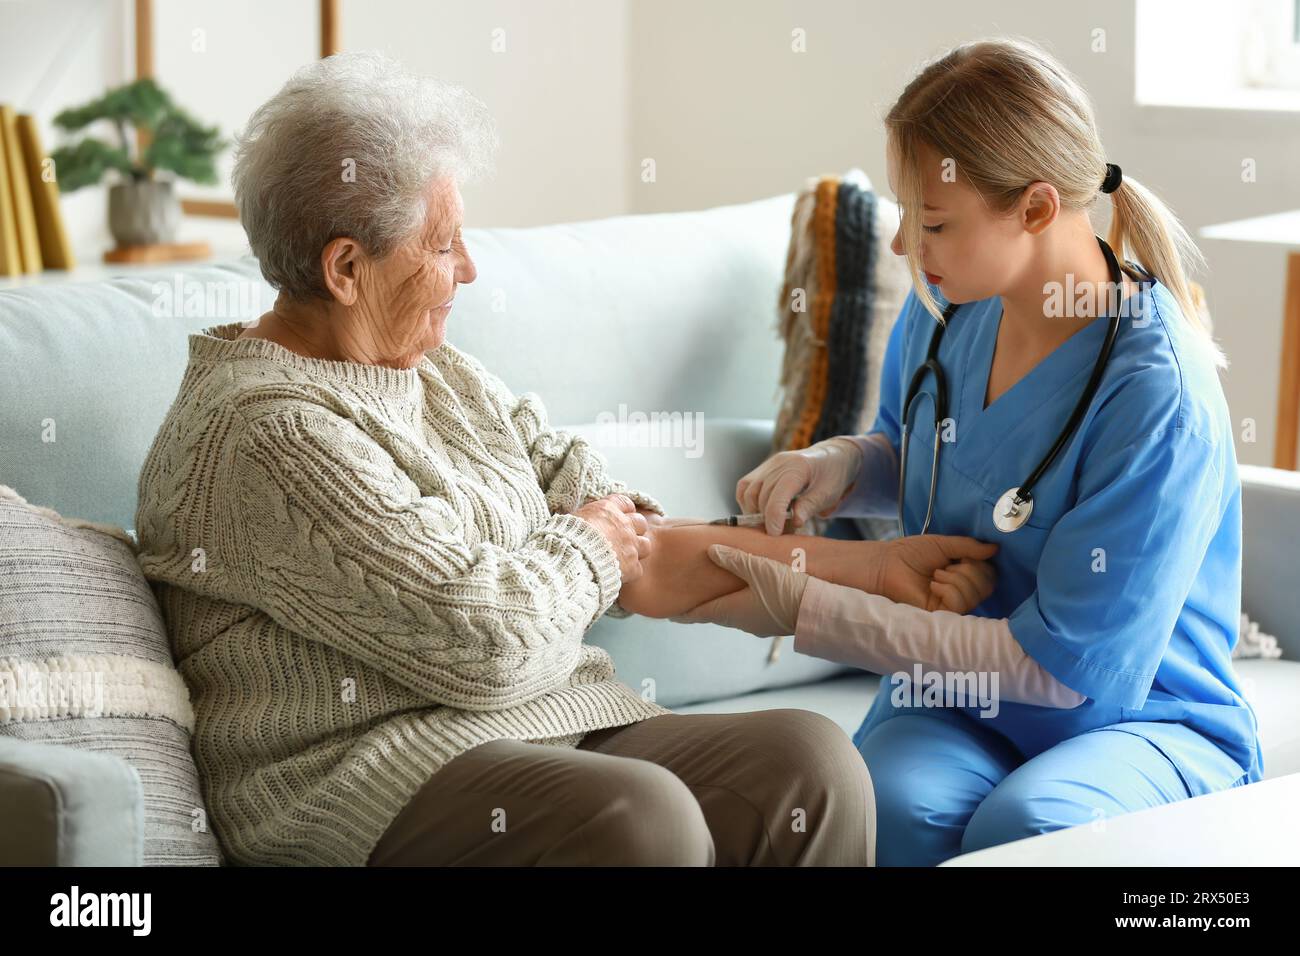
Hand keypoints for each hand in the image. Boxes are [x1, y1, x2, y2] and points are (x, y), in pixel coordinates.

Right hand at [573, 494, 651, 583]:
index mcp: (608, 510)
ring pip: (645, 545)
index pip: (625, 503)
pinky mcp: (631, 566)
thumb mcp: (572, 519)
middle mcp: (623, 525)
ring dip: (637, 550)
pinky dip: (630, 572)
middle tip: (623, 539)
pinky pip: (638, 568)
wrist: (570, 559)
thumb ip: (586, 518)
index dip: (624, 510)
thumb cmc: (565, 539)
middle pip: (641, 523)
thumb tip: (583, 520)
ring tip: (624, 557)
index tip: (620, 516)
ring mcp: (630, 545)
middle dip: (634, 530)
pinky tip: (619, 574)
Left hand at [669, 544, 808, 636]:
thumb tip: (711, 551)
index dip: (683, 612)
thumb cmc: (784, 589)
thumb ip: (733, 559)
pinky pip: (749, 611)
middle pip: (714, 612)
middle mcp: (740, 622)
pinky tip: (746, 592)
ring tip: (715, 591)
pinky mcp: (772, 621)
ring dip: (722, 603)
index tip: (670, 611)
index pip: (698, 613)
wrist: (818, 610)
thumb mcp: (756, 568)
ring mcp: (757, 624)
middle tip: (690, 595)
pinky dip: (740, 603)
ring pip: (733, 612)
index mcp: (729, 611)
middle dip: (702, 605)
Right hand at [735, 437, 863, 535]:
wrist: (831, 457)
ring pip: (748, 492)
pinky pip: (745, 487)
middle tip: (780, 533)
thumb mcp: (828, 493)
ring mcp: (768, 465)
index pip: (777, 494)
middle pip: (760, 496)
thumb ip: (810, 506)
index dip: (773, 517)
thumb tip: (794, 521)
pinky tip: (761, 513)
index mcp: (798, 467)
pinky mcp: (762, 469)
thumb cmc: (832, 476)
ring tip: (771, 524)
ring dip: (754, 512)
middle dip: (766, 519)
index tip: (775, 534)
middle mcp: (778, 463)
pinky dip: (748, 503)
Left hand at [875, 535, 998, 612]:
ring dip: (955, 579)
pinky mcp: (940, 615)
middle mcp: (961, 592)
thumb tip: (995, 549)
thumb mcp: (944, 544)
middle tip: (945, 566)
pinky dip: (948, 590)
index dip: (980, 563)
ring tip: (935, 575)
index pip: (989, 574)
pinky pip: (960, 604)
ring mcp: (951, 605)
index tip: (959, 556)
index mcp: (963, 575)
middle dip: (968, 570)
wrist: (886, 564)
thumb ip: (969, 547)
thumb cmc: (910, 554)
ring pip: (974, 594)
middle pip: (987, 585)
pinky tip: (932, 586)